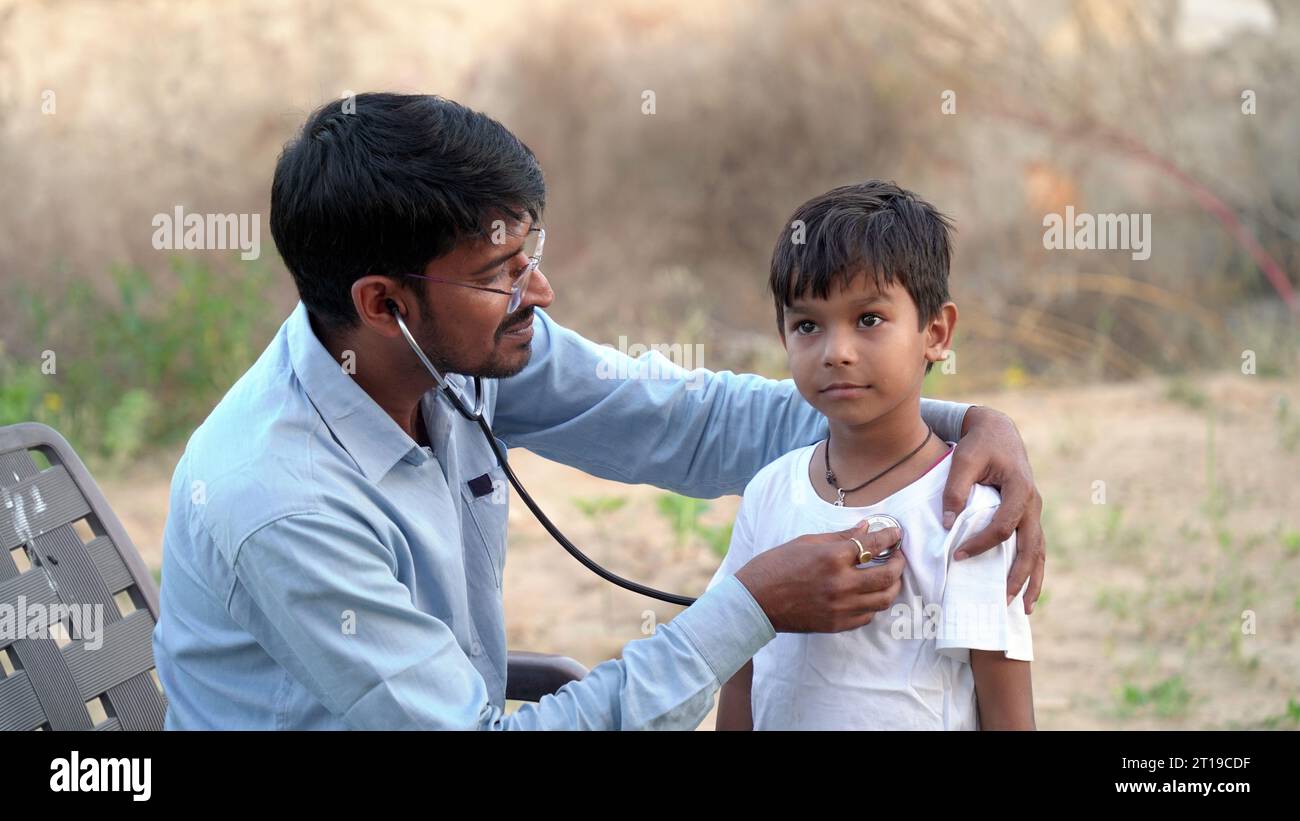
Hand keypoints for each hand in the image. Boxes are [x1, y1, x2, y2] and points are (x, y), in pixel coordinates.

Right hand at [734, 521, 906, 632]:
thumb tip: (866, 528)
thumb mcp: (806, 543)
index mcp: (832, 558)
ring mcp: (840, 607)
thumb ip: (840, 537)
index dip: (890, 537)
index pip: (873, 545)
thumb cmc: (775, 566)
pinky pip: (867, 616)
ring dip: (891, 586)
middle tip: (896, 556)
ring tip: (888, 576)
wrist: (755, 600)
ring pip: (883, 599)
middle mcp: (841, 584)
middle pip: (888, 575)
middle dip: (898, 563)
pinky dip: (873, 604)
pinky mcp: (837, 625)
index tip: (896, 533)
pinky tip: (868, 595)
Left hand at [944, 405, 1045, 613]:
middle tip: (1002, 601)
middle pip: (1031, 548)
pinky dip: (1032, 569)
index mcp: (1020, 489)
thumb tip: (948, 523)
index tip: (959, 556)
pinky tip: (1026, 590)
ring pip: (1039, 551)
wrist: (998, 431)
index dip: (982, 544)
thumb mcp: (963, 460)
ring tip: (1025, 609)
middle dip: (1018, 577)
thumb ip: (955, 490)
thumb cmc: (979, 445)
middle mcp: (1033, 503)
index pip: (1003, 526)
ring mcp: (1035, 511)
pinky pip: (1035, 547)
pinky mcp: (1029, 515)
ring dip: (1032, 580)